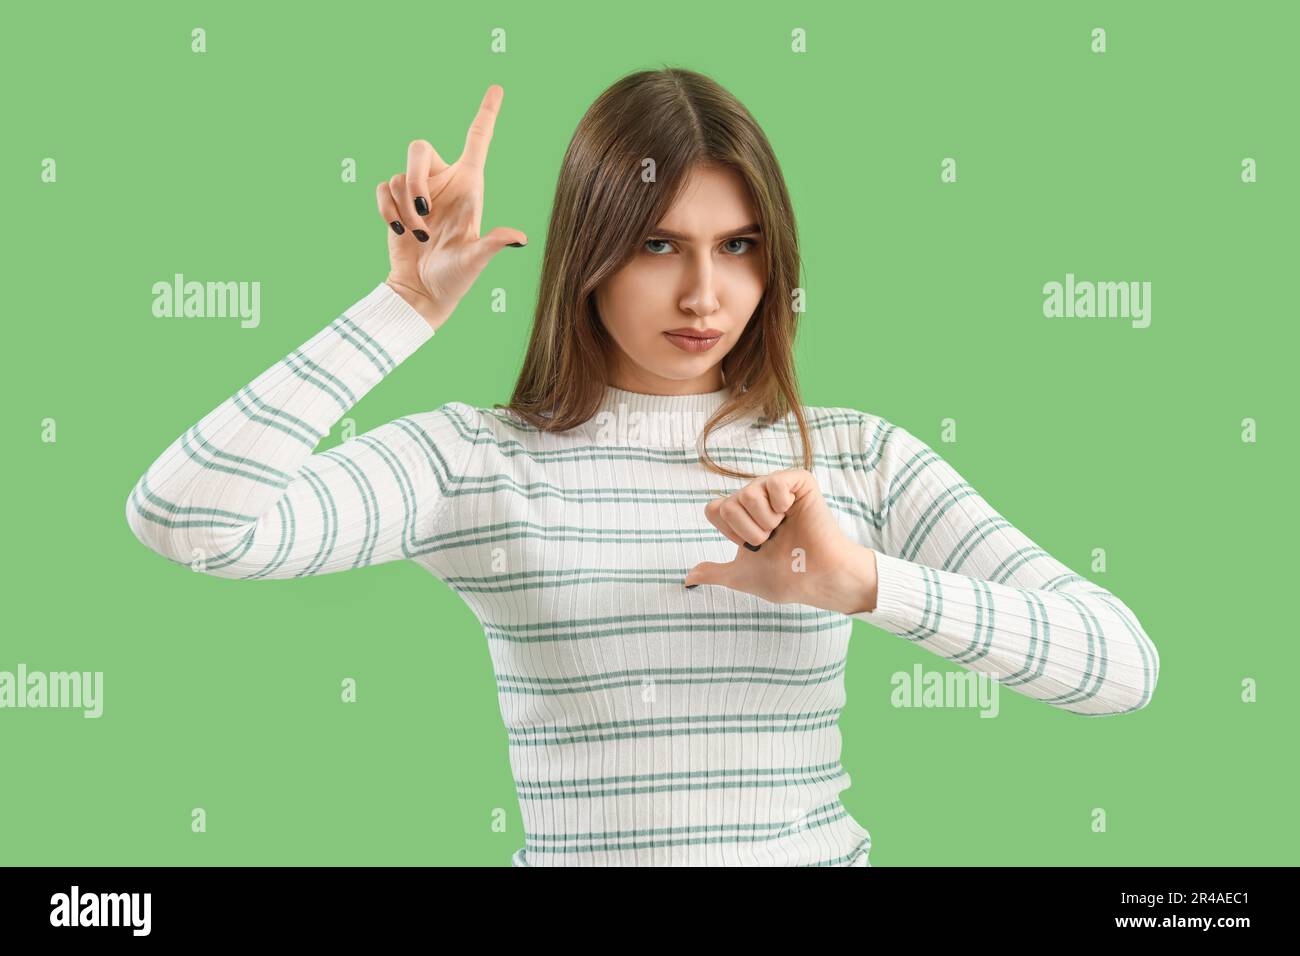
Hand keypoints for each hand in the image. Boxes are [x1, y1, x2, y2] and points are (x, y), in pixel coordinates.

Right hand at [376, 84, 527, 327]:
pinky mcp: (396, 202)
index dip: (486, 112)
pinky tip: (401, 232)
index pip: (477, 139)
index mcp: (469, 185)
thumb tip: (520, 238)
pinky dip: (388, 210)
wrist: (422, 292)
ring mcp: (418, 191)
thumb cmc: (455, 278)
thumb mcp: (475, 260)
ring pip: (399, 175)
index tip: (497, 87)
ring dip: (404, 208)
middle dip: (415, 178)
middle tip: (423, 213)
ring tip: (419, 235)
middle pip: (419, 146)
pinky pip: (383, 188)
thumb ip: (493, 243)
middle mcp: (443, 181)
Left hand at [683, 469, 878, 614]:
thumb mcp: (741, 576)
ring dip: (766, 521)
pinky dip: (782, 504)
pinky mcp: (798, 481)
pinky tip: (794, 513)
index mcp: (743, 515)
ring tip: (784, 529)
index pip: (715, 510)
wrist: (817, 579)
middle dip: (749, 531)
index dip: (731, 533)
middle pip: (729, 504)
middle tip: (773, 539)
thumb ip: (715, 572)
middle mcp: (758, 498)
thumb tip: (688, 577)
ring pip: (747, 494)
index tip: (751, 546)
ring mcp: (777, 488)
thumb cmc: (786, 577)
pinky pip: (773, 482)